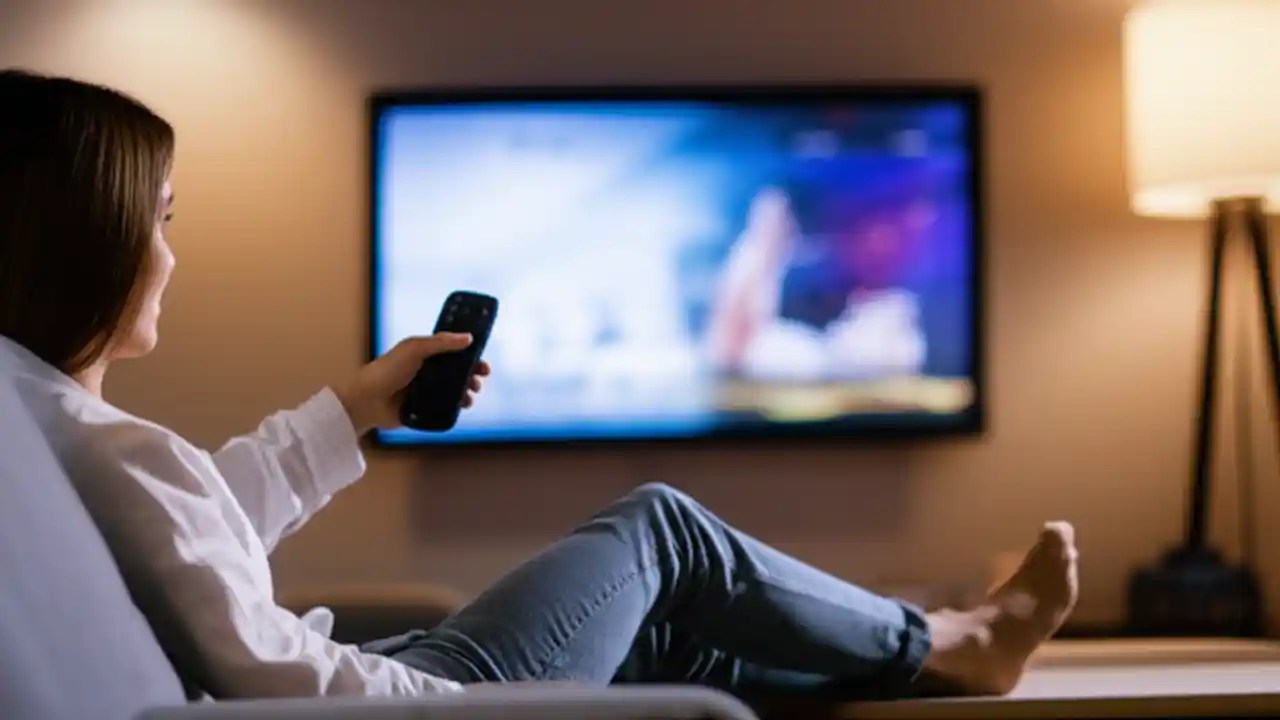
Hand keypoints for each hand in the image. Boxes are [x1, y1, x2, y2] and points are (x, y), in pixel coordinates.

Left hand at [333, 333, 491, 433]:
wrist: (367, 400)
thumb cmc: (387, 370)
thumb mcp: (414, 349)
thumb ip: (441, 342)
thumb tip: (468, 338)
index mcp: (424, 354)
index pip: (453, 352)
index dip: (469, 356)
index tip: (482, 361)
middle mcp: (426, 372)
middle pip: (457, 372)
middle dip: (471, 376)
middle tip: (479, 380)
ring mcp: (425, 391)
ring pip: (454, 391)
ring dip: (466, 393)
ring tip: (469, 397)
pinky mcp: (423, 409)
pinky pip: (445, 407)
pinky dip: (455, 407)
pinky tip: (460, 407)